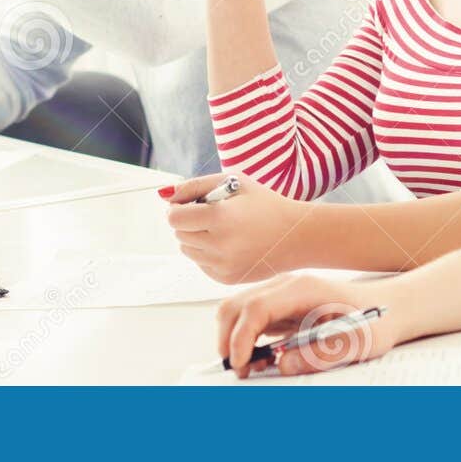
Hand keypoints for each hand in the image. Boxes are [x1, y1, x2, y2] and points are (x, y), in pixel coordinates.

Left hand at [162, 172, 307, 283]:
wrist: (296, 237)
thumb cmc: (265, 204)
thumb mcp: (233, 182)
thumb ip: (195, 186)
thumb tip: (164, 195)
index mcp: (220, 217)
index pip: (174, 218)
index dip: (180, 208)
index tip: (192, 204)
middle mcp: (219, 245)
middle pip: (179, 234)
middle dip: (188, 222)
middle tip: (211, 214)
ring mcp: (222, 265)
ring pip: (187, 250)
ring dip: (196, 238)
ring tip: (222, 228)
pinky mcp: (226, 279)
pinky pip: (201, 263)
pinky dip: (207, 253)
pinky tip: (229, 243)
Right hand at [217, 272, 403, 378]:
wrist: (387, 308)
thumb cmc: (374, 322)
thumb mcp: (356, 343)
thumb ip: (320, 355)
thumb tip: (282, 366)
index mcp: (302, 289)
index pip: (256, 307)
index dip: (242, 337)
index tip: (241, 365)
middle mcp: (285, 287)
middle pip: (236, 306)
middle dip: (228, 340)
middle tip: (240, 371)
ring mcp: (280, 295)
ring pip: (238, 312)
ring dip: (234, 341)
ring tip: (250, 368)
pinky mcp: (280, 307)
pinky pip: (250, 321)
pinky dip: (245, 341)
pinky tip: (260, 360)